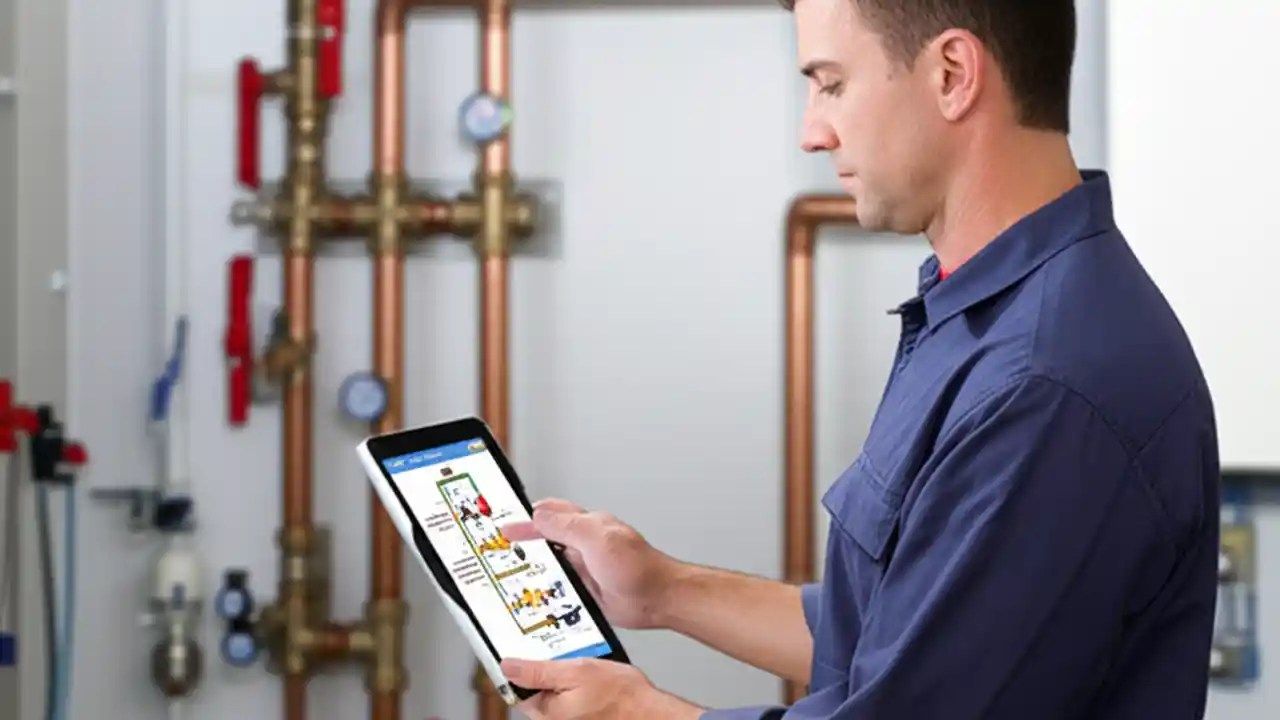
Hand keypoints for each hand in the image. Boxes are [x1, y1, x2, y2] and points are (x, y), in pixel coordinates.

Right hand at [502, 499, 679, 628]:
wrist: (657, 599)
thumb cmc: (638, 567)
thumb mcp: (597, 540)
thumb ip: (567, 526)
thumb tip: (539, 514)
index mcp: (586, 525)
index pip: (548, 514)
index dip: (525, 519)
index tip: (504, 525)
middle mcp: (583, 543)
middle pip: (546, 537)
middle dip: (524, 538)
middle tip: (502, 544)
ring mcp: (584, 566)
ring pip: (551, 562)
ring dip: (534, 564)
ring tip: (511, 569)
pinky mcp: (587, 588)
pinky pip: (560, 585)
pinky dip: (546, 586)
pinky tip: (537, 592)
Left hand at [502, 658, 702, 719]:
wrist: (649, 712)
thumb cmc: (620, 695)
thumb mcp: (576, 671)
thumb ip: (538, 672)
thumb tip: (508, 666)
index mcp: (545, 713)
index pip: (517, 688)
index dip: (523, 665)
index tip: (529, 649)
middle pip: (535, 690)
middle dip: (547, 669)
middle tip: (565, 654)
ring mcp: (568, 719)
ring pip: (554, 691)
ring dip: (564, 675)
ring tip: (581, 660)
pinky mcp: (581, 717)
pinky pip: (569, 697)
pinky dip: (576, 684)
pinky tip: (590, 674)